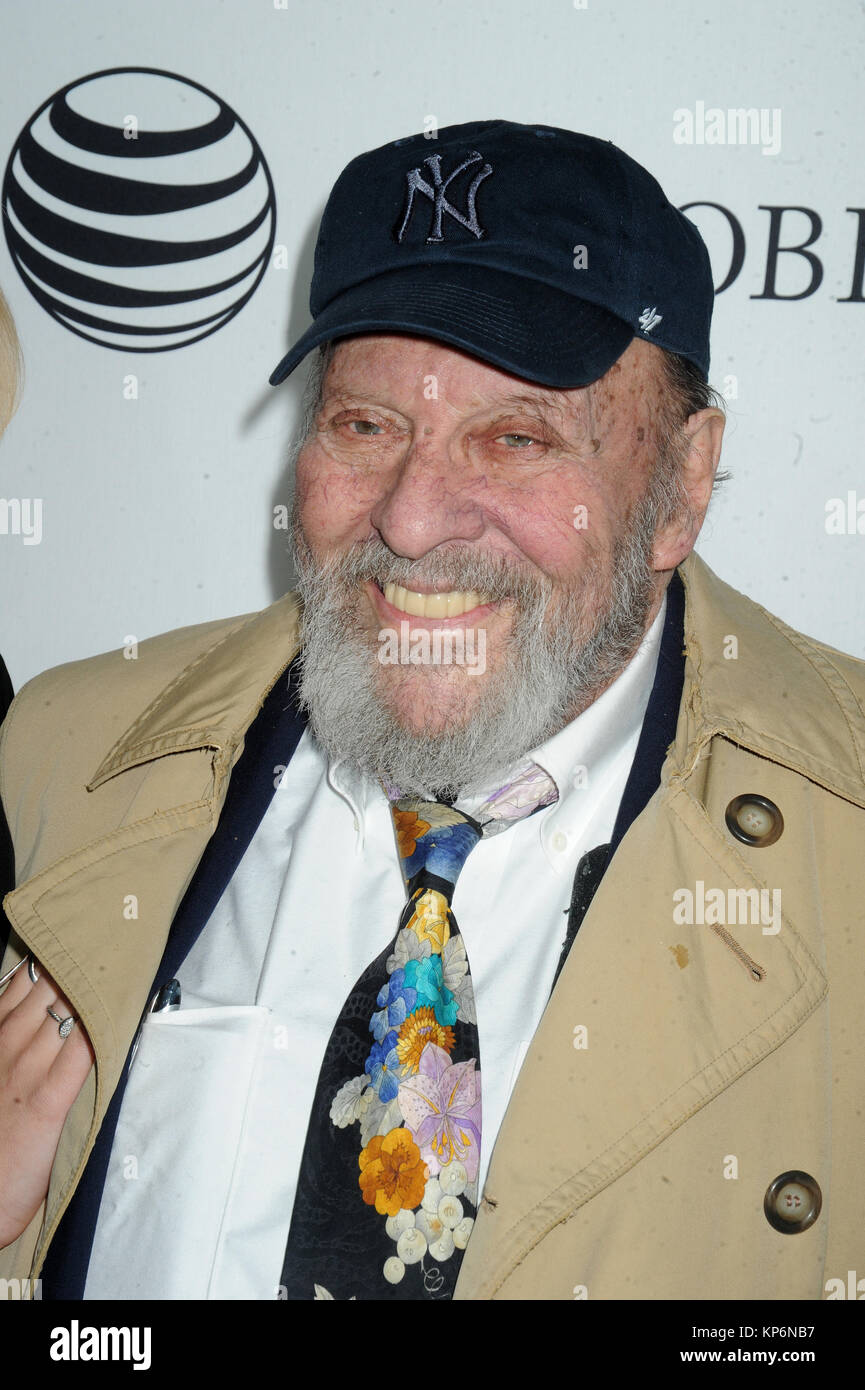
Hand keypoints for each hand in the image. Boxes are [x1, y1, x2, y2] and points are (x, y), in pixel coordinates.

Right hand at [0, 957, 93, 1248]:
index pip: (26, 981)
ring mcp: (25, 1072)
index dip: (57, 955)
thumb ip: (14, 1041)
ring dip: (96, 982)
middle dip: (83, 959)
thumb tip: (49, 1011)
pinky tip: (122, 1007)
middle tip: (116, 934)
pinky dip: (101, 1029)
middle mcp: (7, 1046)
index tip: (87, 935)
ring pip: (65, 1010)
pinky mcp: (45, 1103)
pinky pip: (78, 1056)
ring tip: (127, 954)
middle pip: (50, 986)